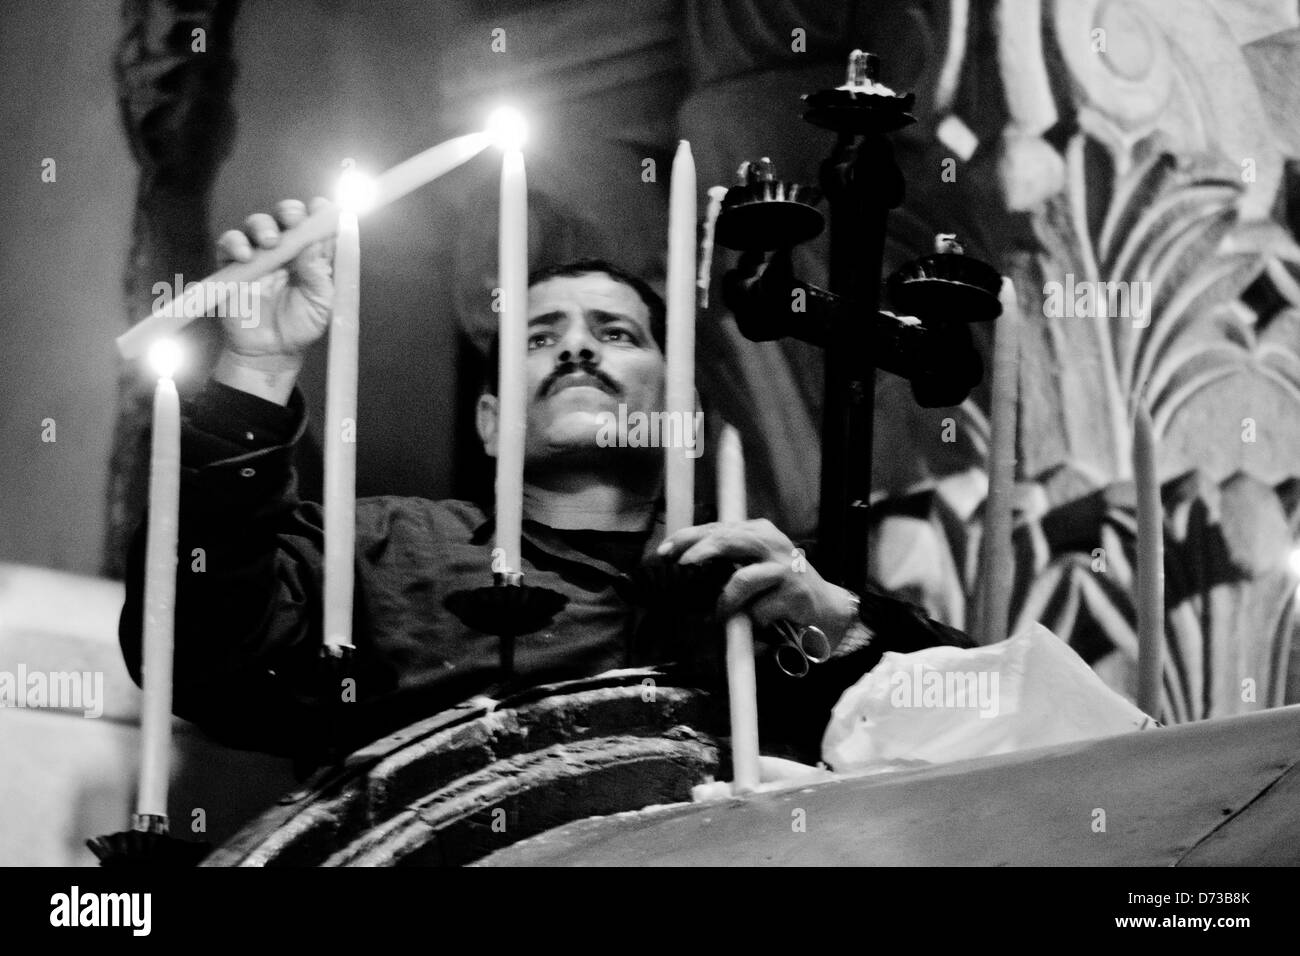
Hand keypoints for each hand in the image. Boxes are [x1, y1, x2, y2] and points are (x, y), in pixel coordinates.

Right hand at [214, 197, 333, 359]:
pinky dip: (236, 243)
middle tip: (294, 221)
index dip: (319, 212)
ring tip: (271, 241)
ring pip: (257, 223)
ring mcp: (258, 254)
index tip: (323, 208)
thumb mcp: (322, 303)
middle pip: (286, 215)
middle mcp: (286, 248)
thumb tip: (318, 243)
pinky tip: (246, 255)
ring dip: (264, 225)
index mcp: (311, 253)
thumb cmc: (302, 325)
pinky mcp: (232, 265)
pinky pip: (229, 243)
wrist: (272, 351)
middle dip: (291, 211)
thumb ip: (321, 274)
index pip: (315, 223)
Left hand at [656, 518, 856, 648]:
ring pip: (743, 579)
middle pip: (728, 540)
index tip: (664, 552)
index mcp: (757, 532)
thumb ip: (724, 562)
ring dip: (726, 601)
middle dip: (699, 552)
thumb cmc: (779, 588)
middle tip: (680, 565)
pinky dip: (752, 620)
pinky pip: (760, 610)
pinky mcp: (795, 594)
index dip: (687, 538)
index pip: (716, 528)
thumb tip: (681, 565)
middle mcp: (771, 543)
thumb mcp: (751, 566)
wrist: (826, 609)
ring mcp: (784, 568)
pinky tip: (758, 624)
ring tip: (721, 615)